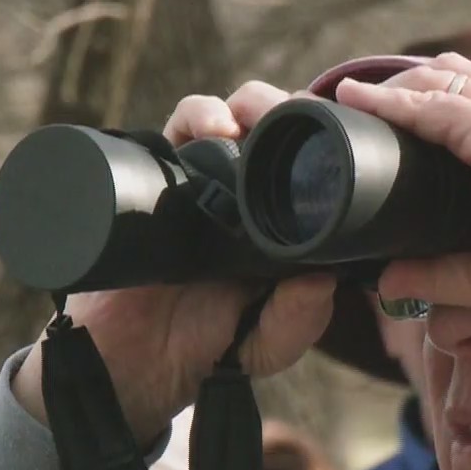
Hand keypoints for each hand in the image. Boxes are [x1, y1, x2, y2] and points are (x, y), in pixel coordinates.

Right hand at [11, 82, 336, 443]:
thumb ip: (298, 319)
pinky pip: (176, 131)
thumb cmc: (206, 352)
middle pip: (271, 129)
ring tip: (252, 121)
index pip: (308, 166)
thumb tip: (323, 278)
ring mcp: (199, 185)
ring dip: (245, 104)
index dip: (324, 140)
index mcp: (279, 224)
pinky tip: (213, 128)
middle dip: (286, 110)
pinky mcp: (157, 179)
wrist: (132, 365)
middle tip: (295, 117)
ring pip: (227, 117)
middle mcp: (241, 196)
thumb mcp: (268, 345)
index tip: (337, 135)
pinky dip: (196, 115)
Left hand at [333, 53, 470, 330]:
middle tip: (359, 103)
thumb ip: (434, 271)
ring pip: (445, 80)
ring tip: (349, 98)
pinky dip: (390, 102)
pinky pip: (434, 105)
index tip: (387, 110)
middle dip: (408, 84)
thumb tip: (389, 281)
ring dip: (394, 86)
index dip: (433, 97)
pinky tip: (356, 103)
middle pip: (462, 76)